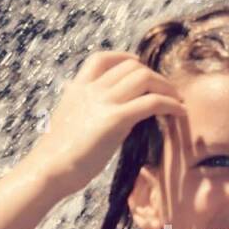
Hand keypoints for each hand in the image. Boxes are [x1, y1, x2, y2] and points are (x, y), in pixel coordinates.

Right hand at [27, 51, 186, 194]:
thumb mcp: (69, 123)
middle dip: (154, 75)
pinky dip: (171, 104)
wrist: (48, 169)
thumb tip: (100, 116)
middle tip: (167, 91)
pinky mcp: (115, 120)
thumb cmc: (57, 156)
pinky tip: (180, 113)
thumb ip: (85, 112)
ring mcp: (102, 102)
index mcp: (77, 88)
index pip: (102, 58)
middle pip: (131, 66)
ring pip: (144, 78)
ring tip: (177, 101)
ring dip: (166, 87)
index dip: (125, 58)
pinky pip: (152, 102)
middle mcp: (90, 89)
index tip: (140, 68)